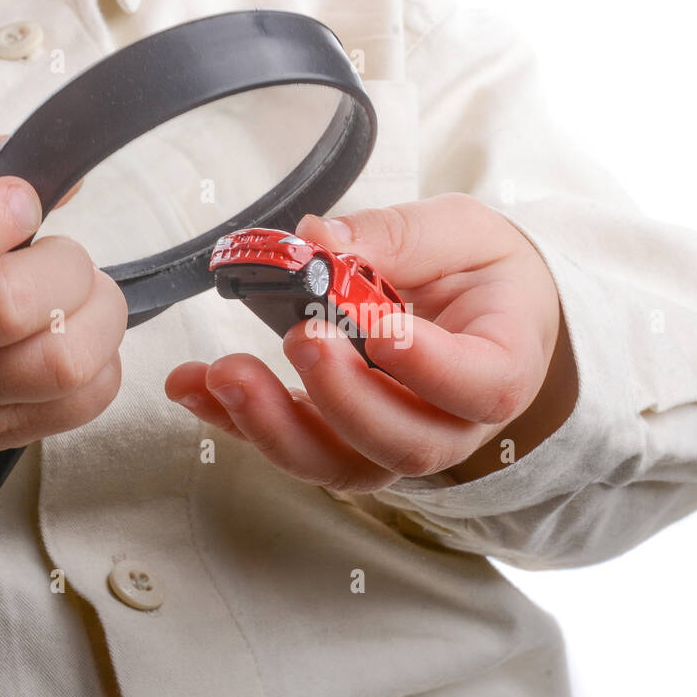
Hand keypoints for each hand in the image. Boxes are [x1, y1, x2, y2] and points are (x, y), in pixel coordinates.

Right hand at [0, 137, 126, 454]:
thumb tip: (63, 176)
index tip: (20, 201)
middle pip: (3, 308)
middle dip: (62, 263)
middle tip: (56, 252)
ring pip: (62, 364)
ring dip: (98, 314)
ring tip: (77, 294)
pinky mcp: (0, 433)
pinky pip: (87, 400)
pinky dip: (105, 359)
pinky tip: (75, 332)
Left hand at [165, 193, 577, 491]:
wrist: (486, 316)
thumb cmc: (484, 275)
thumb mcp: (464, 232)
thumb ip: (402, 235)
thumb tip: (320, 239)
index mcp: (504, 366)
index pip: (481, 386)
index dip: (430, 367)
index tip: (380, 329)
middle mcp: (452, 424)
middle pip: (403, 442)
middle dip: (342, 398)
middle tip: (299, 337)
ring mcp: (393, 443)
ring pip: (340, 464)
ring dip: (275, 425)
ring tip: (223, 373)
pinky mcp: (341, 442)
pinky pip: (293, 447)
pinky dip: (237, 422)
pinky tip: (193, 385)